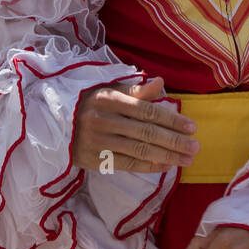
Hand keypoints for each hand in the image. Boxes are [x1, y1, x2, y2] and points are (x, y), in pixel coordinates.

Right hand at [71, 76, 198, 172]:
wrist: (53, 124)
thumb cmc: (88, 103)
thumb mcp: (108, 90)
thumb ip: (135, 90)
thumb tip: (161, 83)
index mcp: (109, 99)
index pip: (147, 111)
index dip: (171, 120)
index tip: (192, 127)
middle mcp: (103, 120)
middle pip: (146, 132)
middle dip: (174, 141)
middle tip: (195, 147)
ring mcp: (98, 142)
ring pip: (139, 150)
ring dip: (167, 156)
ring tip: (187, 159)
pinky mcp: (94, 160)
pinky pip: (127, 164)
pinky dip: (149, 166)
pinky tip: (166, 166)